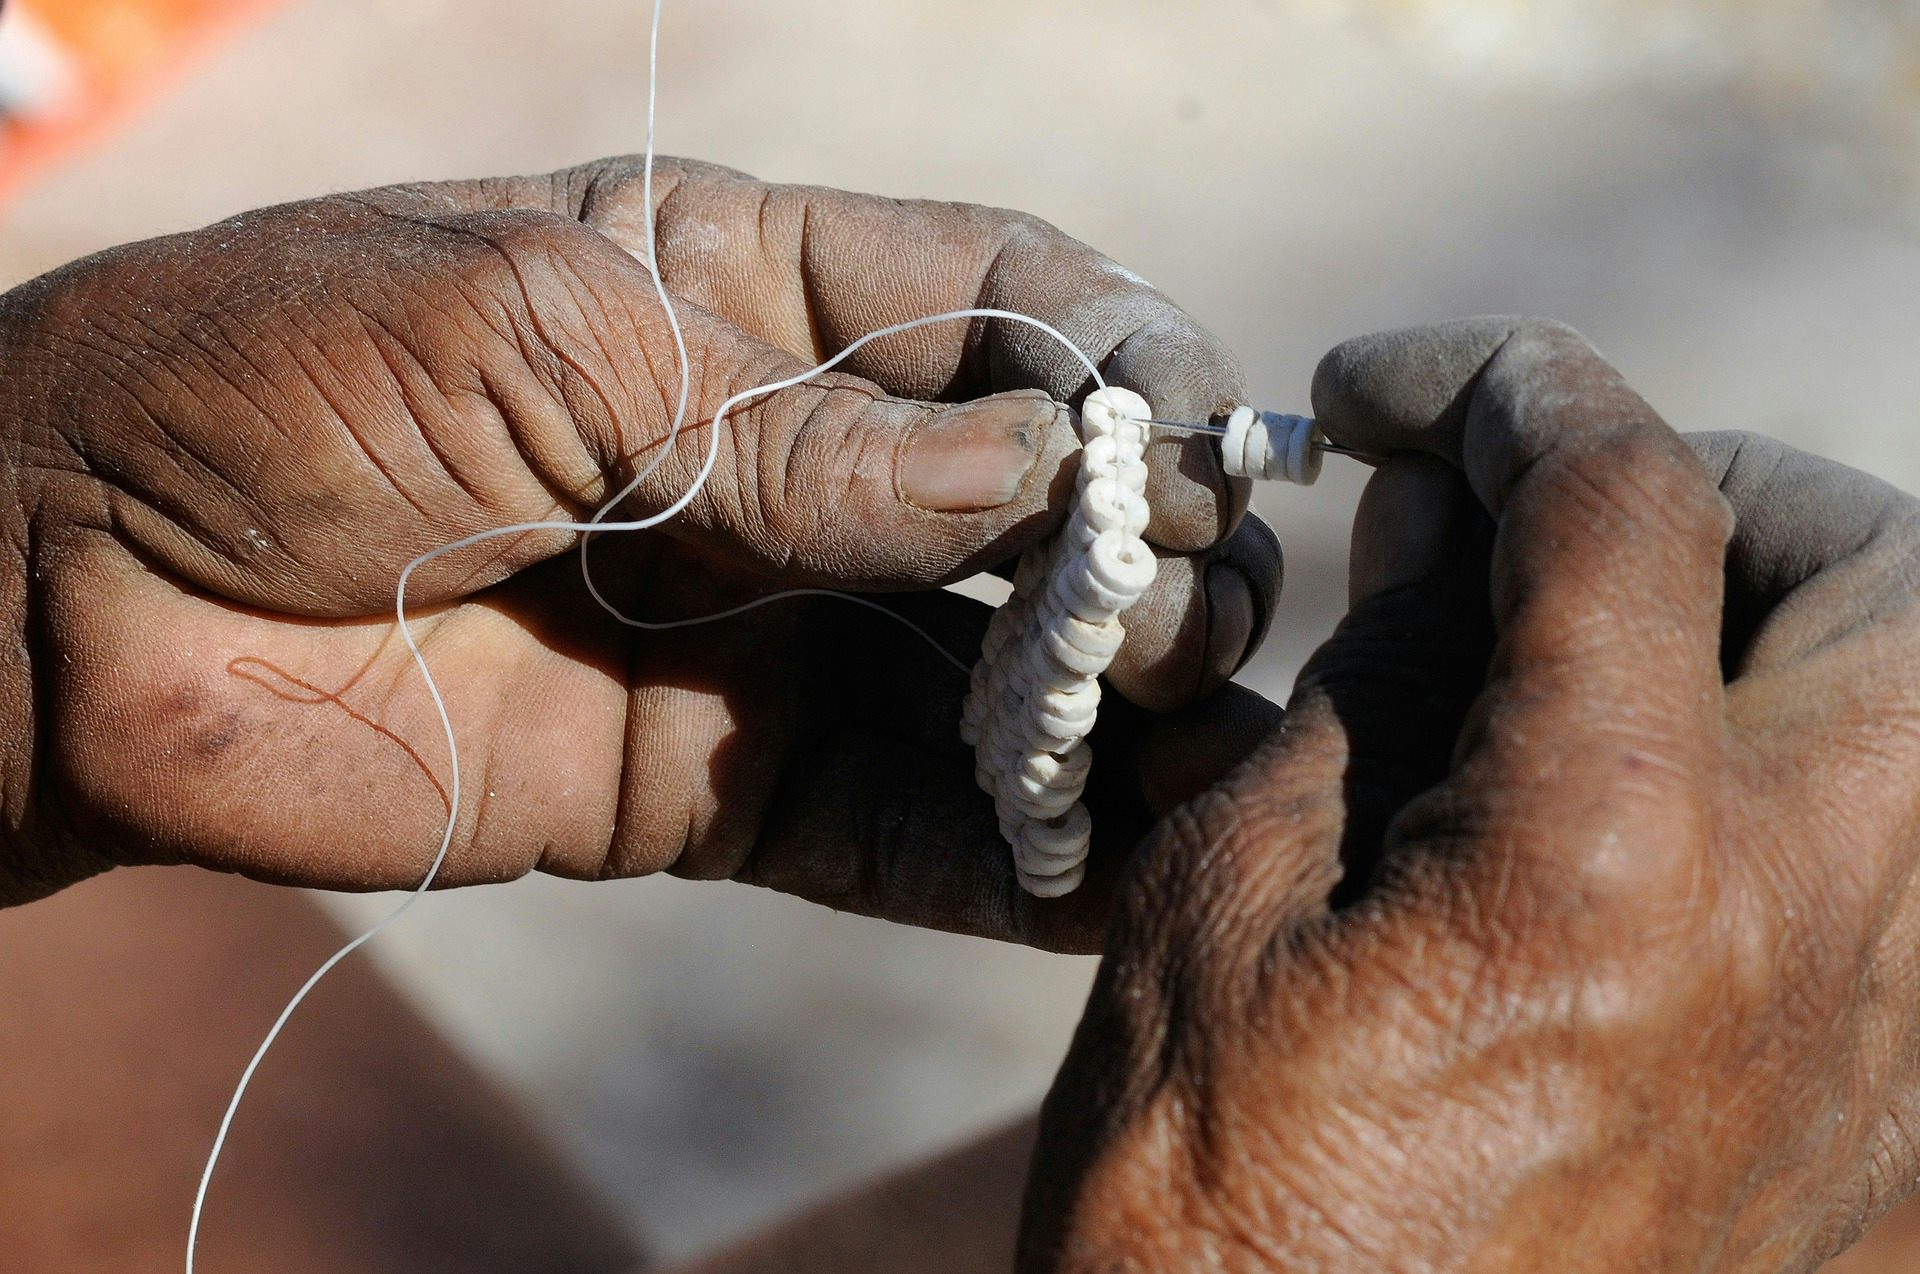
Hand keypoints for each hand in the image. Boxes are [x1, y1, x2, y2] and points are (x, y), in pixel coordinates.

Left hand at [0, 156, 1281, 937]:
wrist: (65, 595)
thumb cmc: (274, 380)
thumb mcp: (537, 336)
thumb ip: (790, 427)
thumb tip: (1035, 475)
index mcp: (747, 288)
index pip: (1002, 294)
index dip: (1121, 354)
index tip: (1197, 438)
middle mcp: (785, 460)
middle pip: (1032, 497)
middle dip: (1137, 546)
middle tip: (1191, 609)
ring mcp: (759, 630)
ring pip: (987, 673)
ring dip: (1109, 712)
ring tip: (1206, 749)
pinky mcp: (713, 786)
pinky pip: (893, 825)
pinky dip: (1006, 860)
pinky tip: (1110, 878)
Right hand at [1021, 318, 1919, 1267]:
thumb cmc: (1201, 1220)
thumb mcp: (1219, 907)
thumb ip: (1365, 691)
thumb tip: (1444, 544)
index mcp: (1609, 859)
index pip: (1626, 498)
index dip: (1506, 387)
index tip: (1403, 390)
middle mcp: (1813, 936)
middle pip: (1889, 577)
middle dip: (1720, 492)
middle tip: (1554, 520)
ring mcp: (1884, 1055)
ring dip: (1800, 635)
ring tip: (1624, 661)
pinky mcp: (1888, 1153)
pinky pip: (1913, 894)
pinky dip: (1811, 795)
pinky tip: (1668, 832)